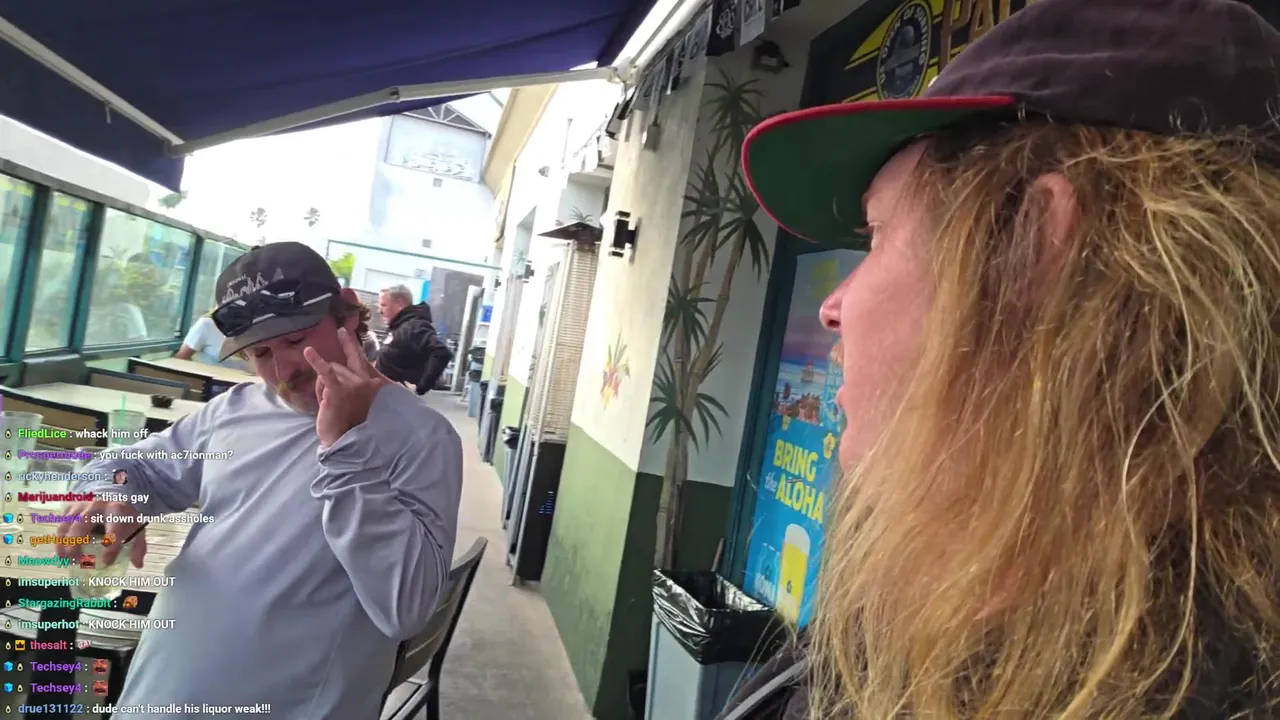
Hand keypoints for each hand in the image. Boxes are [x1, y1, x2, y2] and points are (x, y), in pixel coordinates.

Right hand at [54, 500, 147, 568]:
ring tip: (65, 559)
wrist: (112, 494)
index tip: (106, 562)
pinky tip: (60, 552)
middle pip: (82, 523)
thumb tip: (138, 565)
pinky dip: (59, 540)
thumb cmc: (123, 516)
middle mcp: (97, 505)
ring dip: (63, 543)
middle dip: (76, 543)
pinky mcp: (70, 507)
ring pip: (67, 524)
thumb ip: (138, 547)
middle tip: (77, 560)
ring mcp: (81, 505)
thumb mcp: (136, 528)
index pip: (114, 529)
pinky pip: (61, 524)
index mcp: (117, 510)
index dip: (110, 547)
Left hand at [304, 327, 393, 446]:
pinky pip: (326, 373)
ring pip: (331, 371)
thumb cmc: (350, 424)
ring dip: (322, 386)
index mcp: (373, 385)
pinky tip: (309, 352)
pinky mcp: (338, 390)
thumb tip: (335, 371)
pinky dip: (317, 362)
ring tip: (326, 403)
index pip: (362, 361)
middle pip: (343, 365)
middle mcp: (367, 382)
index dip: (353, 348)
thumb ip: (356, 385)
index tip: (346, 333)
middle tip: (341, 330)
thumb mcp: (359, 400)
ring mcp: (354, 385)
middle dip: (345, 348)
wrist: (345, 441)